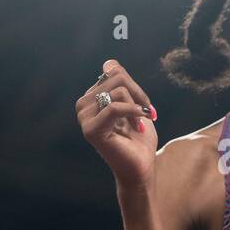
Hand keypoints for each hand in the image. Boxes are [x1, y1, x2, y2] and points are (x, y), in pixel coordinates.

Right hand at [75, 59, 157, 188]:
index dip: (133, 84)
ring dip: (136, 107)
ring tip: (139, 124)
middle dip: (138, 94)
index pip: (112, 70)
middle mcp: (84, 105)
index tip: (143, 104)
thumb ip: (122, 83)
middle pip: (117, 77)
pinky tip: (139, 125)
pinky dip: (133, 113)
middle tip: (145, 114)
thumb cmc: (139, 137)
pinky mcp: (90, 130)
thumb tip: (109, 63)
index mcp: (92, 97)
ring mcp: (84, 117)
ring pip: (118, 91)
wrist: (141, 166)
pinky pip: (115, 108)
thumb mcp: (134, 102)